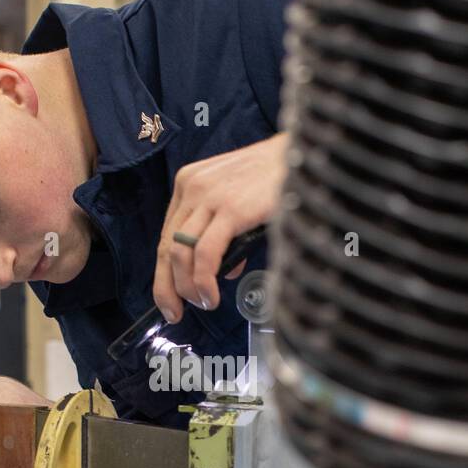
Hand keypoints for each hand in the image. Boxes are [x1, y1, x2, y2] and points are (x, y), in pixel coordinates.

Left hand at [154, 132, 287, 323]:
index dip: (163, 274)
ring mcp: (209, 197)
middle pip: (167, 247)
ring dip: (187, 287)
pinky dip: (203, 280)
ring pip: (180, 253)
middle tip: (175, 312)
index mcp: (190, 184)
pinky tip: (212, 294)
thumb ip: (225, 235)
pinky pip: (205, 253)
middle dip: (167, 287)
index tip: (168, 299)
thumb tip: (224, 271)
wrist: (304, 155)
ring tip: (204, 303)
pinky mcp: (230, 208)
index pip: (167, 236)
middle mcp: (192, 187)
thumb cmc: (275, 178)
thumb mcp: (240, 204)